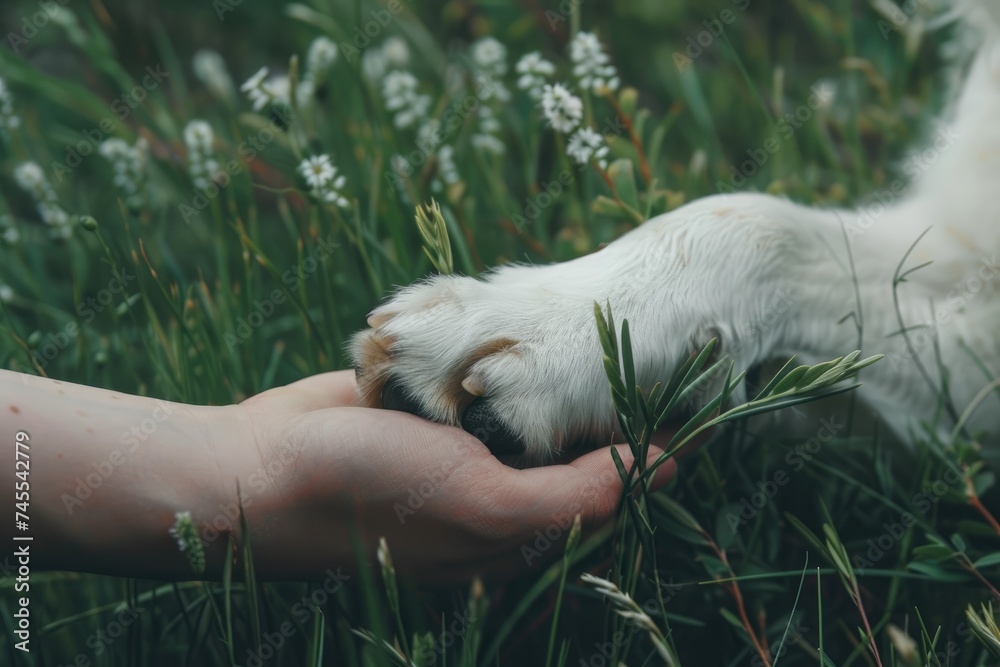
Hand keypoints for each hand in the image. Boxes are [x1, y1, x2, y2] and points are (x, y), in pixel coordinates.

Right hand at [237, 370, 677, 581]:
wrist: (258, 463)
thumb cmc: (368, 497)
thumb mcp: (479, 506)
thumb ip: (568, 501)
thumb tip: (654, 472)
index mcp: (513, 533)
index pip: (605, 496)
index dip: (653, 455)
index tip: (700, 404)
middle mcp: (494, 491)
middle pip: (577, 448)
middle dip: (619, 406)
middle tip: (670, 350)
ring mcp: (460, 447)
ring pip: (535, 408)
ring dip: (571, 374)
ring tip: (619, 328)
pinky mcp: (430, 405)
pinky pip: (486, 380)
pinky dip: (514, 356)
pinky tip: (542, 325)